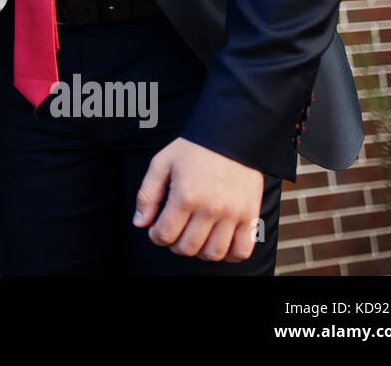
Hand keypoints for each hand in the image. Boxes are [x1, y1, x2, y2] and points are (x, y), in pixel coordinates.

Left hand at [133, 137, 265, 261]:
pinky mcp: (251, 215)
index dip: (155, 236)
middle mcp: (210, 208)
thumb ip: (147, 195)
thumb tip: (140, 223)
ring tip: (196, 237)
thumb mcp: (162, 164)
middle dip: (174, 244)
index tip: (157, 229)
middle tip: (175, 232)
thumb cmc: (194, 149)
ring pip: (213, 254)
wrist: (231, 135)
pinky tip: (219, 242)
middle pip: (187, 248)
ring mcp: (233, 214)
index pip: (165, 235)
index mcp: (185, 195)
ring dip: (200, 251)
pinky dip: (230, 255)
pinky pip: (242, 251)